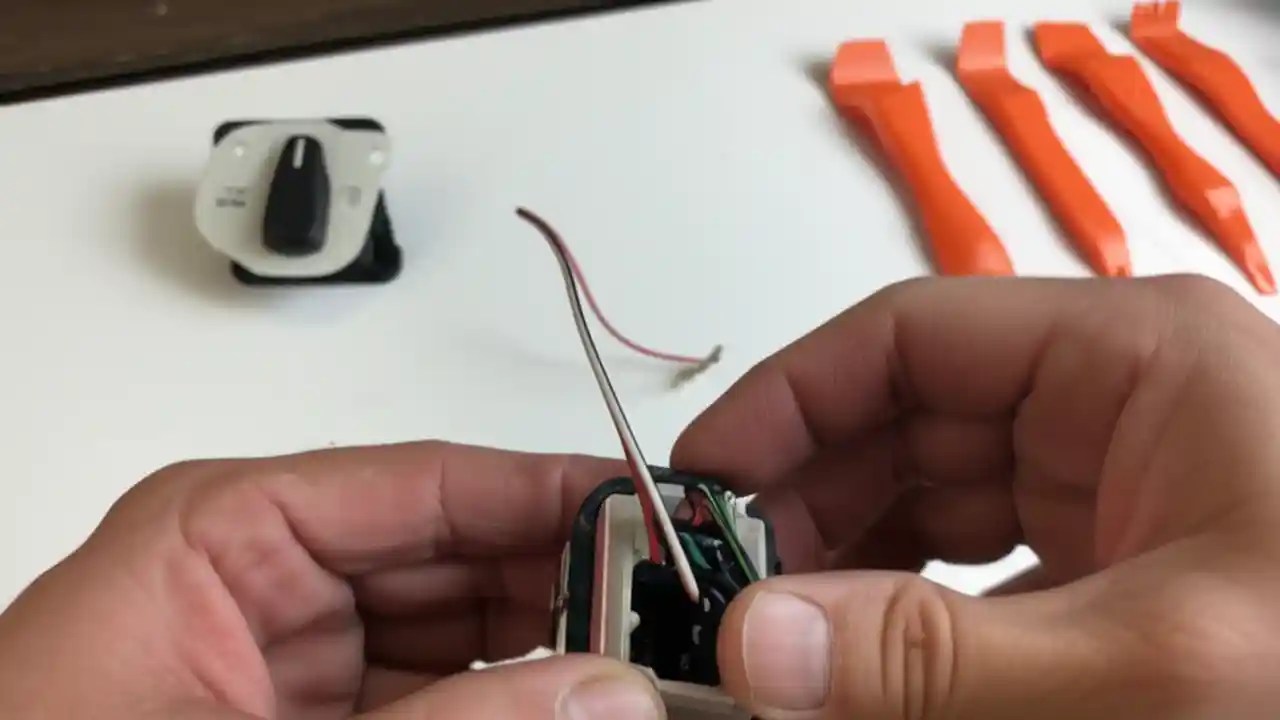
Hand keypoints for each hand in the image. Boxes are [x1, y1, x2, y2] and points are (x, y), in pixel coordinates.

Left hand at [0, 443, 663, 719]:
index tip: (648, 512)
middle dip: (567, 584)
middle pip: (459, 554)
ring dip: (551, 652)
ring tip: (642, 666)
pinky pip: (439, 692)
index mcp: (231, 531)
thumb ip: (451, 719)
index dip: (547, 492)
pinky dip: (510, 702)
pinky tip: (575, 703)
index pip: (426, 482)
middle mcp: (272, 579)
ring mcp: (299, 660)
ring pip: (464, 632)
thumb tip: (602, 692)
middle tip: (667, 614)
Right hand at [675, 276, 1279, 719]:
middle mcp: (1116, 408)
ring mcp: (1118, 493)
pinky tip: (862, 674)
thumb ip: (936, 658)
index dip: (786, 404)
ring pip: (932, 507)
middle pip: (905, 426)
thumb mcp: (1144, 665)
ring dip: (848, 573)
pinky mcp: (1121, 573)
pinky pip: (979, 577)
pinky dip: (911, 624)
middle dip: (807, 509)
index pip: (908, 338)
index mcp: (1132, 359)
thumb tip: (755, 642)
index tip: (698, 486)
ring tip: (775, 645)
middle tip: (721, 594)